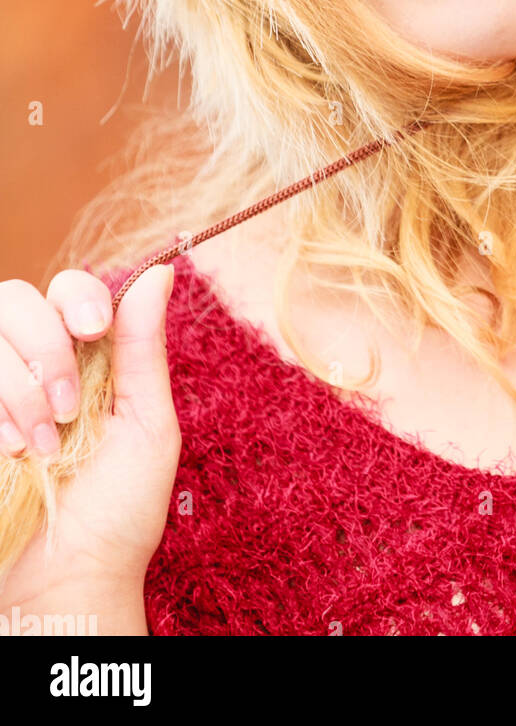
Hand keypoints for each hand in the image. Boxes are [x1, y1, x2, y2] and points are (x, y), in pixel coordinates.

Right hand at [0, 264, 179, 604]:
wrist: (70, 582)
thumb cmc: (118, 512)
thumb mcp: (146, 424)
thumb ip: (143, 347)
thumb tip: (162, 271)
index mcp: (82, 358)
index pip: (66, 289)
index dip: (76, 295)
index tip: (94, 328)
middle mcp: (30, 366)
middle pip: (13, 300)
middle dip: (46, 348)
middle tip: (68, 408)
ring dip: (17, 388)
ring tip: (43, 446)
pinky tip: (12, 451)